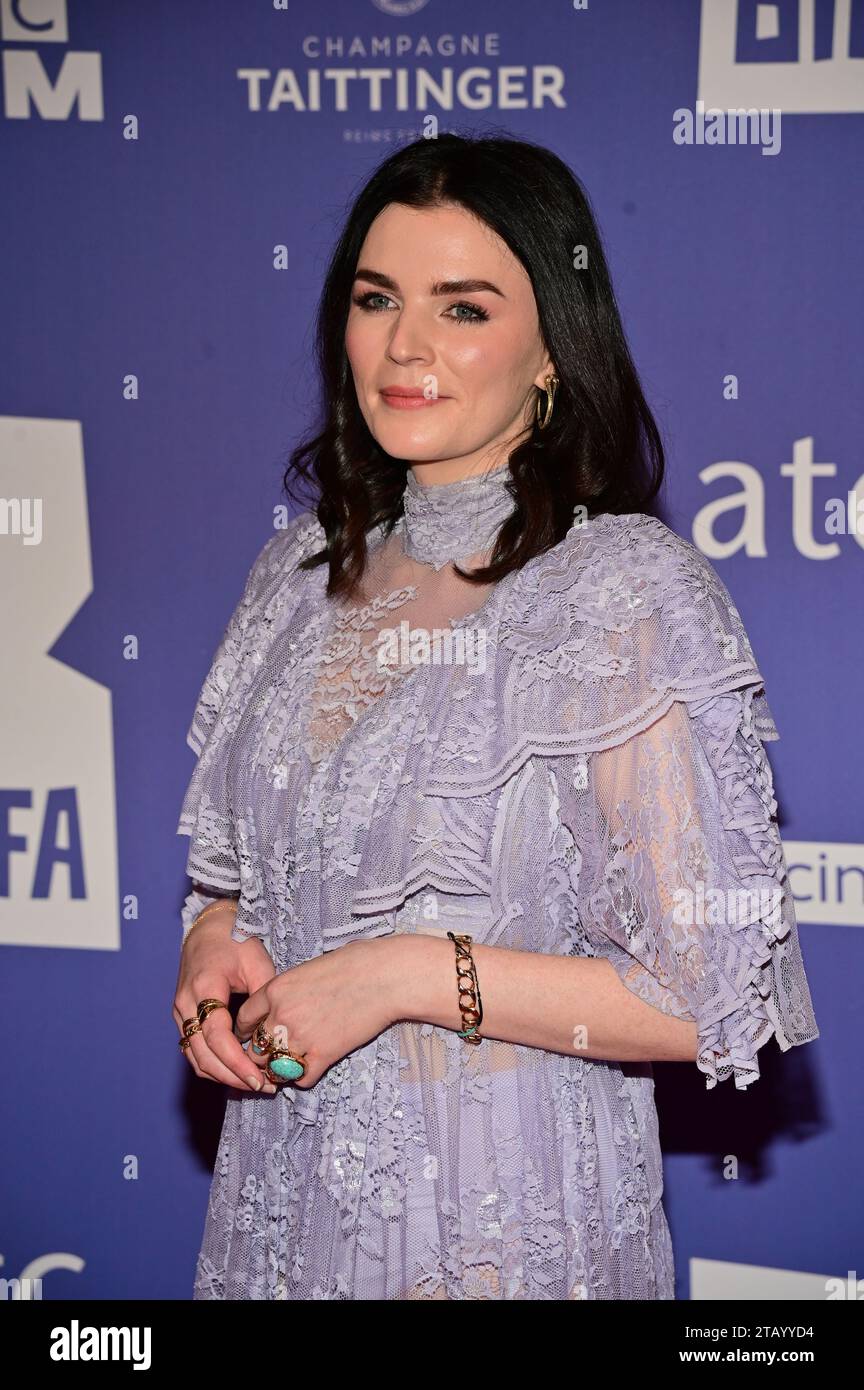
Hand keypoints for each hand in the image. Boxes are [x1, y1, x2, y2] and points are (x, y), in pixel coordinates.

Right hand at [173, 906, 279, 1092]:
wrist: (209, 928)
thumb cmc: (235, 940)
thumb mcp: (256, 961)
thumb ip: (263, 997)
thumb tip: (275, 1033)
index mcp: (203, 987)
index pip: (216, 1036)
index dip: (236, 1062)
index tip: (258, 1078)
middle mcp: (185, 1004)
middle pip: (202, 1055)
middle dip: (232, 1077)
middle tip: (263, 1087)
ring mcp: (180, 1012)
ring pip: (195, 1058)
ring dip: (223, 1076)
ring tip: (254, 1084)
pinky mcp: (184, 1018)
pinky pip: (195, 1050)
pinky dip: (214, 1066)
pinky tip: (237, 1071)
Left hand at [235, 937, 400, 1089]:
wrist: (385, 977)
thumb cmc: (354, 964)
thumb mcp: (310, 969)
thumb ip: (290, 990)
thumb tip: (286, 1003)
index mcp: (276, 989)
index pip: (244, 1018)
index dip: (245, 1030)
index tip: (249, 1035)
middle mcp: (281, 1016)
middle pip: (254, 1048)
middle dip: (261, 1052)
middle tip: (271, 1054)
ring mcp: (300, 1039)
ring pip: (273, 1068)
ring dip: (280, 1069)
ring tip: (289, 1065)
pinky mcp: (322, 1056)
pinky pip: (301, 1079)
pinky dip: (304, 1076)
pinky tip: (313, 1066)